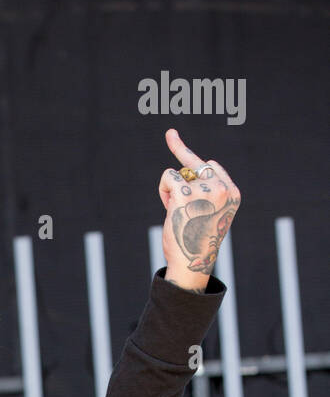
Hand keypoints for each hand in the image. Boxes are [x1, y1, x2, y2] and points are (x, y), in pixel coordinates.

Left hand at [158, 128, 240, 281]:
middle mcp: (221, 188)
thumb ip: (206, 192)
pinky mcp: (185, 192)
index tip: (187, 160)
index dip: (197, 174)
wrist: (192, 264)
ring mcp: (204, 189)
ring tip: (177, 213)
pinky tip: (169, 208)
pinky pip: (168, 176)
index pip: (213, 167)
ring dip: (172, 191)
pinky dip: (163, 191)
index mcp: (232, 193)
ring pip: (179, 173)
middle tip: (170, 133)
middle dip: (180, 147)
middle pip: (197, 162)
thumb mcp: (211, 214)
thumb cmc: (197, 241)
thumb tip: (188, 168)